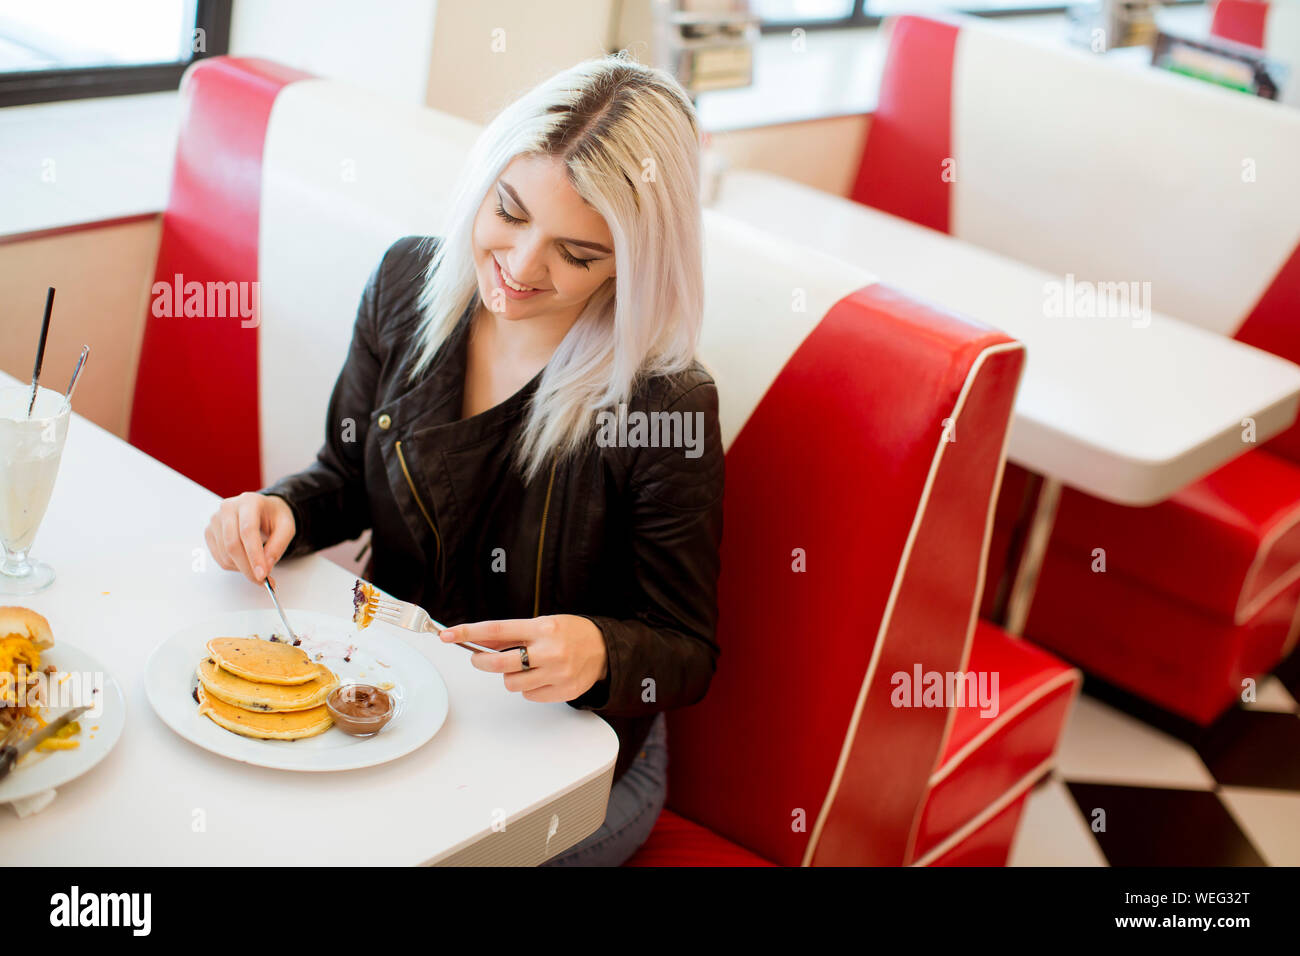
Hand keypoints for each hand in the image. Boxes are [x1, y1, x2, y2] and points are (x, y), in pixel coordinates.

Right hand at [204, 492, 295, 584]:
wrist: (263, 509)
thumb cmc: (274, 516)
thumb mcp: (287, 527)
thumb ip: (278, 546)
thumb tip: (266, 567)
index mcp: (249, 501)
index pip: (247, 531)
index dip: (254, 555)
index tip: (262, 574)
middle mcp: (228, 508)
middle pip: (232, 544)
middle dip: (248, 568)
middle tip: (262, 580)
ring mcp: (216, 519)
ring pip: (225, 554)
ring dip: (242, 568)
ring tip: (258, 566)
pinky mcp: (210, 532)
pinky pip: (219, 557)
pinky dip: (234, 566)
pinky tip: (246, 561)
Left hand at [440, 615, 607, 702]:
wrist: (604, 648)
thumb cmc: (571, 633)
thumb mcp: (542, 624)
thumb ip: (511, 635)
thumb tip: (480, 641)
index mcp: (542, 628)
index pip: (497, 630)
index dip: (469, 633)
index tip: (450, 635)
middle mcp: (549, 651)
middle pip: (499, 663)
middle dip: (483, 662)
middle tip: (479, 659)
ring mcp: (557, 673)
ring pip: (512, 683)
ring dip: (511, 676)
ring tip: (526, 668)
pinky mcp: (563, 691)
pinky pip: (529, 695)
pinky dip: (529, 688)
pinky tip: (541, 678)